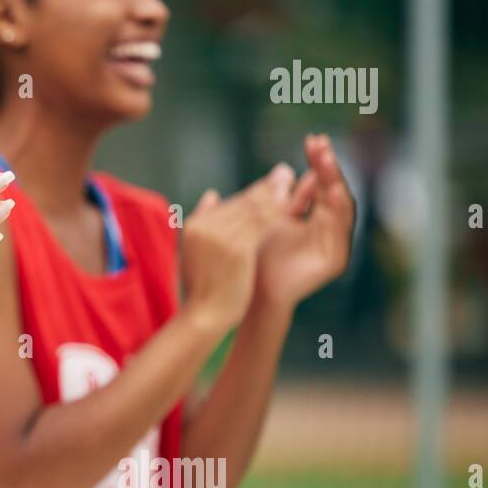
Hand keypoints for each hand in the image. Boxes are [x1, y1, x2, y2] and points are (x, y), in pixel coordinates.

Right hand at [181, 163, 295, 335]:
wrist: (205, 314)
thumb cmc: (204, 286)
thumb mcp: (197, 249)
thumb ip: (204, 218)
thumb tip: (212, 192)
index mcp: (195, 224)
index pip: (229, 202)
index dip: (253, 190)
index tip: (271, 182)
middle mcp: (205, 227)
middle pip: (242, 202)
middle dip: (266, 186)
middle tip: (286, 173)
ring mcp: (220, 237)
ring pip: (254, 210)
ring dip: (275, 194)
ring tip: (292, 183)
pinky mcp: (237, 248)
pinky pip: (262, 225)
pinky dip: (277, 212)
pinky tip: (292, 205)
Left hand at [252, 134, 355, 310]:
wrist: (250, 290)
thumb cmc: (256, 255)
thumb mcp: (269, 218)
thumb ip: (281, 197)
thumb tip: (286, 168)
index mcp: (313, 217)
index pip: (320, 183)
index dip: (318, 162)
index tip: (312, 139)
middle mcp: (327, 228)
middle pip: (333, 190)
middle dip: (328, 166)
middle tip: (321, 143)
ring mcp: (333, 243)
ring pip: (341, 206)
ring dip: (335, 181)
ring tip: (327, 160)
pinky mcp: (335, 259)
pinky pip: (341, 230)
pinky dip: (340, 209)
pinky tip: (335, 191)